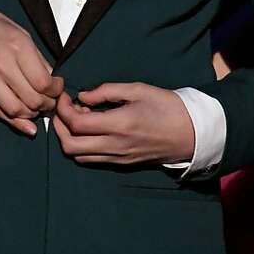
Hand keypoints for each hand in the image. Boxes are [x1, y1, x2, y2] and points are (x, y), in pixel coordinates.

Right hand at [0, 0, 61, 134]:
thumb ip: (35, 56)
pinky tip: (24, 121)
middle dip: (47, 104)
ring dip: (31, 114)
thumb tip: (51, 80)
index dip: (56, 91)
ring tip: (34, 107)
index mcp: (17, 46)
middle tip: (48, 100)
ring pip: (17, 110)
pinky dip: (14, 121)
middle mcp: (2, 64)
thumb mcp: (16, 30)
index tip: (56, 87)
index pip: (45, 83)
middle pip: (34, 100)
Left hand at [52, 85, 195, 166]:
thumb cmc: (168, 107)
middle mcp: (116, 146)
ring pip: (79, 156)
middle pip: (70, 145)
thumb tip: (82, 96)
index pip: (75, 124)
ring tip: (79, 119)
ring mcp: (120, 158)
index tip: (64, 95)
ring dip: (70, 137)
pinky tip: (92, 130)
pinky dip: (83, 146)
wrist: (195, 134)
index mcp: (119, 125)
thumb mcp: (138, 90)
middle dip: (58, 126)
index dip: (62, 109)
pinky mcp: (124, 163)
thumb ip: (106, 91)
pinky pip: (93, 159)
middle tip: (64, 109)